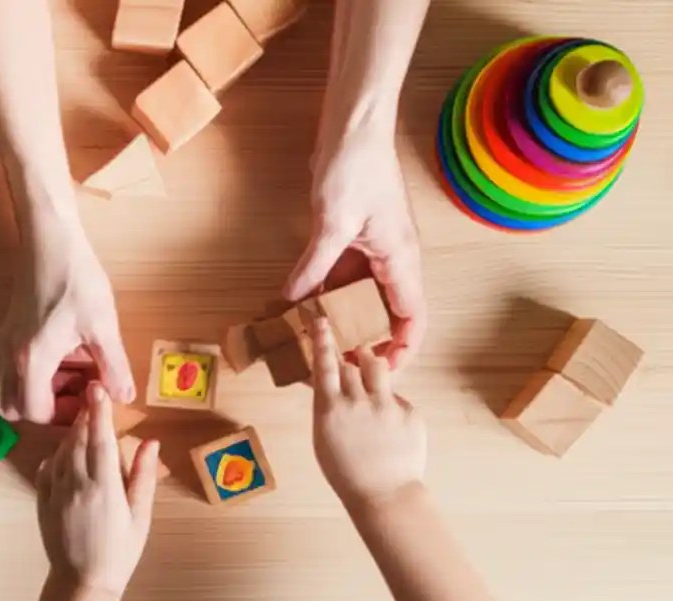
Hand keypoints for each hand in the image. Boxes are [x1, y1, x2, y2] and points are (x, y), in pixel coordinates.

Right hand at [0, 208, 134, 422]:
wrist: (49, 238)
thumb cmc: (75, 277)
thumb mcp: (102, 325)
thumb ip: (114, 366)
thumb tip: (124, 397)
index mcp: (33, 360)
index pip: (36, 413)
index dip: (63, 416)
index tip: (88, 399)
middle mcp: (11, 356)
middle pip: (17, 406)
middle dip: (48, 407)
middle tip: (78, 390)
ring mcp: (6, 342)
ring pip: (15, 385)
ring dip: (44, 388)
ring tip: (78, 367)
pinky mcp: (10, 330)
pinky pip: (17, 365)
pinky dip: (39, 370)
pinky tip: (67, 349)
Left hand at [36, 382, 159, 594]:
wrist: (83, 582)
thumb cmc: (120, 551)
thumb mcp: (140, 516)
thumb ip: (143, 476)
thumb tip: (150, 441)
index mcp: (104, 486)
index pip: (101, 439)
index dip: (100, 411)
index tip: (98, 388)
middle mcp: (76, 484)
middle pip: (78, 439)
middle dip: (85, 416)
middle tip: (92, 397)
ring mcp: (55, 492)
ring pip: (61, 450)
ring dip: (72, 433)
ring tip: (83, 423)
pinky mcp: (42, 501)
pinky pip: (47, 468)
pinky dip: (57, 455)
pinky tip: (66, 453)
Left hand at [286, 126, 426, 367]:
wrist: (354, 124)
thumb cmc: (356, 166)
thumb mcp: (332, 222)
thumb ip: (314, 265)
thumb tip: (293, 300)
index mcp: (401, 259)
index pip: (412, 318)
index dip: (402, 349)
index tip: (380, 372)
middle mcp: (393, 258)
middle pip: (386, 312)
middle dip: (366, 340)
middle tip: (337, 364)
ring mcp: (373, 247)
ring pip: (360, 295)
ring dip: (341, 317)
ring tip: (316, 343)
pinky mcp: (353, 236)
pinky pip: (342, 274)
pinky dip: (325, 290)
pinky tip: (301, 305)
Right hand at [309, 315, 426, 507]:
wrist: (384, 494)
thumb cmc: (345, 472)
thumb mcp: (323, 438)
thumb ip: (327, 408)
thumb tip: (332, 386)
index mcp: (330, 409)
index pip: (324, 365)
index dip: (322, 340)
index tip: (322, 320)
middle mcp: (358, 402)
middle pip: (352, 363)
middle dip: (350, 359)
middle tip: (350, 358)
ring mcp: (386, 405)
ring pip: (378, 368)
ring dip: (371, 366)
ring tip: (370, 374)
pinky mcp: (410, 412)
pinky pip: (397, 398)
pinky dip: (391, 405)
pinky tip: (390, 428)